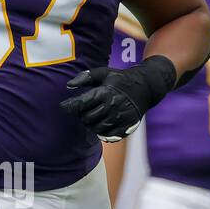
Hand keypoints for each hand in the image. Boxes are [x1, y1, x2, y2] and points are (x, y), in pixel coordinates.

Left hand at [60, 57, 175, 140]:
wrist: (145, 88)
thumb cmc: (120, 80)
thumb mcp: (104, 73)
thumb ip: (85, 77)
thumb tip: (69, 85)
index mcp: (106, 92)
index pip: (81, 104)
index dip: (70, 106)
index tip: (63, 106)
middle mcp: (113, 106)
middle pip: (87, 118)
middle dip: (81, 115)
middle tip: (82, 110)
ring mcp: (120, 118)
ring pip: (96, 128)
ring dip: (90, 124)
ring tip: (91, 117)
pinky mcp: (126, 127)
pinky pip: (108, 135)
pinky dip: (101, 132)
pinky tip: (100, 124)